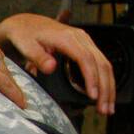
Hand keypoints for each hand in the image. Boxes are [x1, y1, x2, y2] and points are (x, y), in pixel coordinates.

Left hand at [0, 11, 115, 116]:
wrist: (24, 24)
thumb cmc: (24, 35)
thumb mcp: (26, 45)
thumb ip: (38, 57)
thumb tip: (51, 67)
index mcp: (67, 38)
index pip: (86, 59)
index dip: (91, 78)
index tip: (92, 95)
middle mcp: (80, 38)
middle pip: (101, 63)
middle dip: (105, 88)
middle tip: (104, 109)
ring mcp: (84, 42)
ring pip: (104, 64)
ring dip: (108, 86)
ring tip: (107, 107)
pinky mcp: (84, 47)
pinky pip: (99, 63)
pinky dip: (104, 80)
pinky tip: (103, 94)